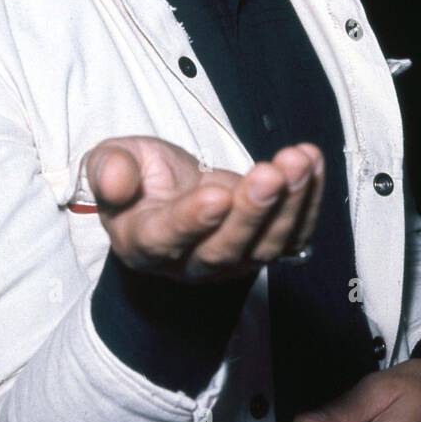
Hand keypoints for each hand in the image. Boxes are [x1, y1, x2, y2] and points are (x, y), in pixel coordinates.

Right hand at [86, 136, 323, 282]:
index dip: (192, 221)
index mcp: (143, 241)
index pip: (167, 239)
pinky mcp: (263, 247)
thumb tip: (114, 180)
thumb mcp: (111, 159)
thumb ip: (108, 168)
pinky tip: (312, 163)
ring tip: (299, 162)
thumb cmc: (139, 178)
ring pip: (265, 246)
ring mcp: (232, 260)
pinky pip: (293, 234)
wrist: (167, 193)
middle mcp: (189, 262)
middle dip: (252, 211)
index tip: (217, 195)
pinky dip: (309, 200)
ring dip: (289, 203)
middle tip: (270, 175)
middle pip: (224, 250)